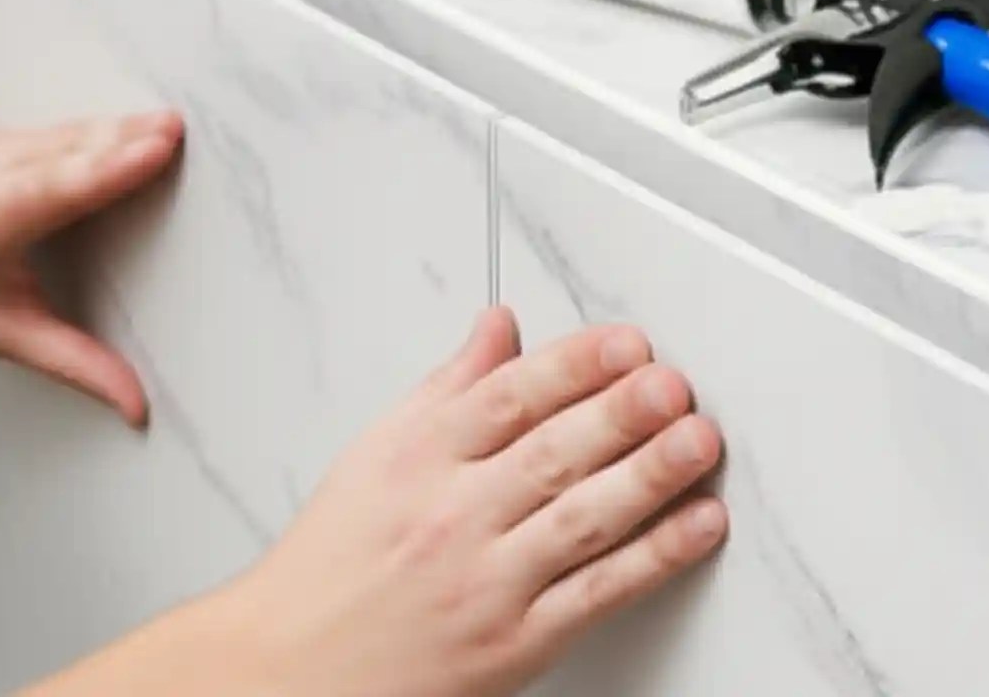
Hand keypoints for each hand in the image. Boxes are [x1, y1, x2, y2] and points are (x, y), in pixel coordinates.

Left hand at [0, 112, 183, 426]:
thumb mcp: (2, 330)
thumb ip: (73, 363)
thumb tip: (132, 401)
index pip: (67, 184)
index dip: (115, 166)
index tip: (155, 146)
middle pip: (72, 147)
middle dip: (125, 137)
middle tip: (171, 128)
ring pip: (60, 132)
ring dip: (114, 128)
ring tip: (159, 125)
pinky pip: (44, 129)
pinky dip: (85, 130)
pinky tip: (111, 129)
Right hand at [22, 307, 727, 696]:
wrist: (289, 670)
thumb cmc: (334, 563)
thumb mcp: (378, 455)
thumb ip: (449, 387)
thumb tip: (500, 326)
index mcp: (418, 458)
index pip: (509, 397)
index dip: (575, 365)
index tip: (627, 342)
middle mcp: (453, 516)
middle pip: (551, 453)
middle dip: (620, 413)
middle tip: (673, 383)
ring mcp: (487, 581)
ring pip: (582, 518)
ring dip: (650, 476)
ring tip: (699, 439)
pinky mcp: (516, 641)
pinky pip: (597, 592)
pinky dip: (654, 557)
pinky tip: (697, 524)